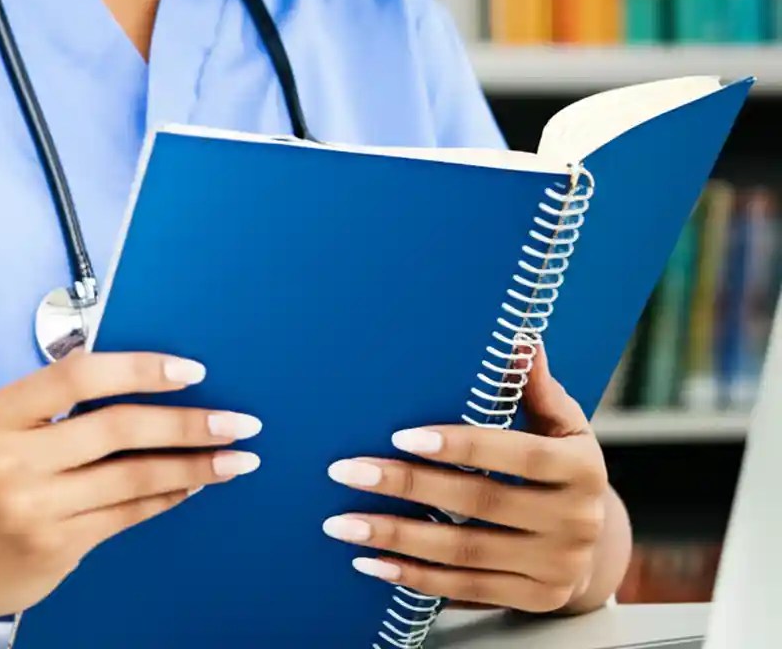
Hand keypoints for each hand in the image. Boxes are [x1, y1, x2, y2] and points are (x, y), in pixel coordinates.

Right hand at [0, 352, 262, 621]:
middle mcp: (8, 461)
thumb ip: (57, 404)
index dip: (140, 369)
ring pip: (133, 476)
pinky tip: (194, 483)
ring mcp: (31, 508)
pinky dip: (168, 494)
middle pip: (116, 428)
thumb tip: (150, 381)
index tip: (191, 371)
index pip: (77, 376)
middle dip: (188, 423)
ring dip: (195, 465)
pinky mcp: (56, 545)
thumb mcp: (2, 429)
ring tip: (236, 457)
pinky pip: (128, 513)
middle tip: (237, 421)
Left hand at [324, 345, 609, 613]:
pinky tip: (371, 562)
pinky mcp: (535, 599)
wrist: (593, 547)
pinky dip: (413, 576)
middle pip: (479, 501)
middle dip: (406, 486)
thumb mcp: (561, 428)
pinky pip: (463, 588)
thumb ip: (533, 388)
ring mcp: (556, 565)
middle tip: (346, 471)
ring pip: (463, 551)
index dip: (460, 445)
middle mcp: (576, 520)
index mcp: (582, 468)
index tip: (400, 436)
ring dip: (396, 537)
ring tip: (342, 522)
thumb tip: (516, 338)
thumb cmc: (560, 471)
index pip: (518, 454)